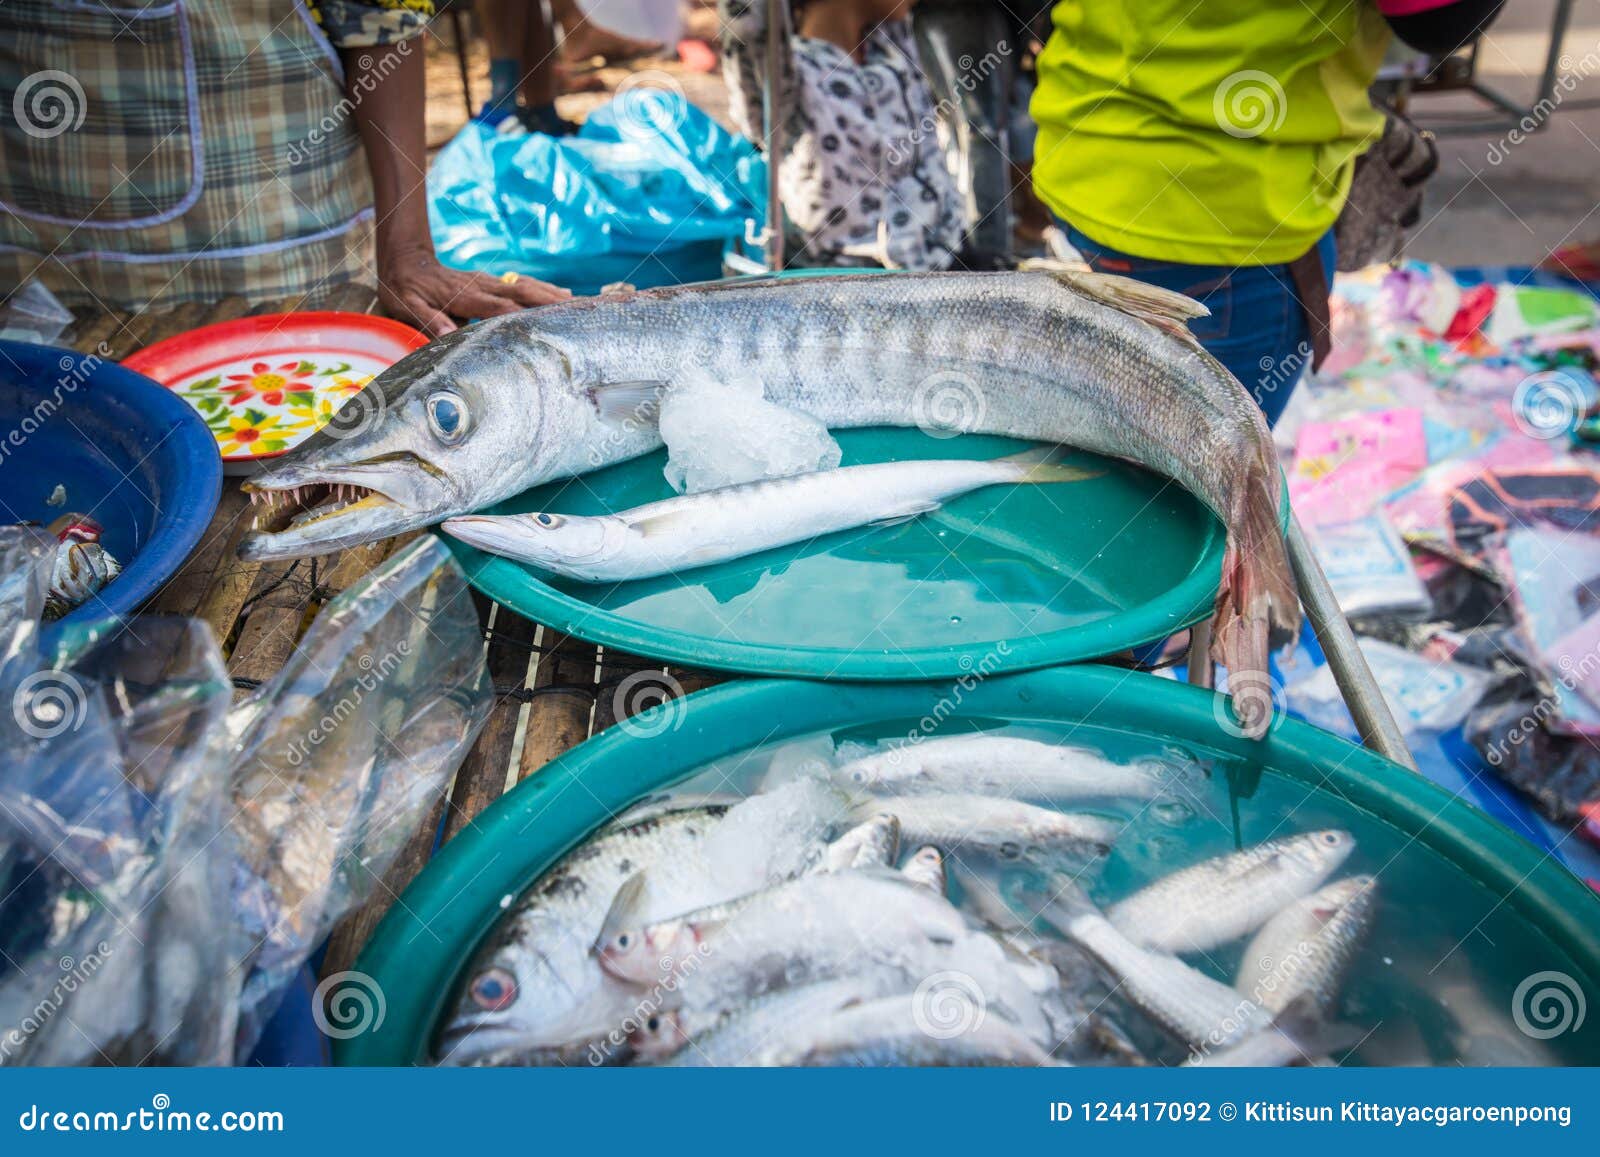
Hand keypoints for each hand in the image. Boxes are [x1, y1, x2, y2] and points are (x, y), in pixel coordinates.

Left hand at [377, 246, 570, 335]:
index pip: (500, 308)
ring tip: (581, 303)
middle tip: (579, 310)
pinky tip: (562, 294)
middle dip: (551, 302)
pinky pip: (523, 286)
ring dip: (553, 295)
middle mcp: (482, 287)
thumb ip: (429, 320)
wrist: (405, 260)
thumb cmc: (404, 288)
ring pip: (527, 287)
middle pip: (523, 294)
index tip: (548, 325)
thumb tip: (450, 335)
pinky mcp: (491, 283)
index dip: (524, 316)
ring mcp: (489, 282)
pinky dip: (545, 289)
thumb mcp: (407, 306)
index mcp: (465, 297)